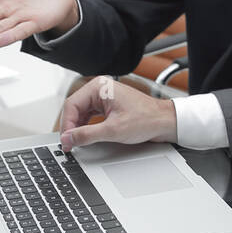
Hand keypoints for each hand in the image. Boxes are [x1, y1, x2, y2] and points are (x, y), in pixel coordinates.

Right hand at [59, 76, 177, 150]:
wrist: (165, 122)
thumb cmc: (147, 119)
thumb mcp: (113, 130)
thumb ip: (87, 135)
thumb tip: (68, 139)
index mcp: (99, 87)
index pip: (71, 105)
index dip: (67, 125)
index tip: (66, 141)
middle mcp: (100, 89)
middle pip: (75, 108)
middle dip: (71, 127)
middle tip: (70, 144)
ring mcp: (104, 97)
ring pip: (81, 113)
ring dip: (78, 128)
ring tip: (77, 143)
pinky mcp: (108, 106)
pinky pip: (90, 116)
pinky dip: (86, 127)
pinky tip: (86, 137)